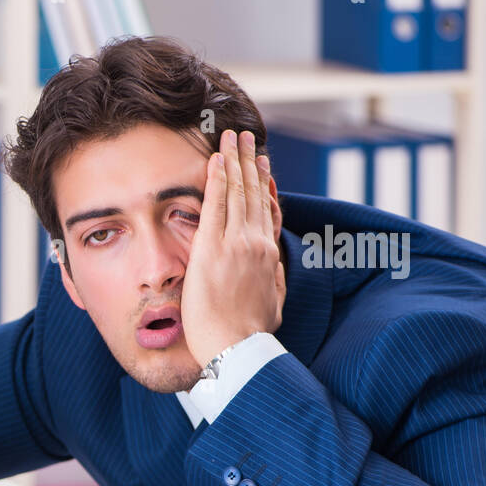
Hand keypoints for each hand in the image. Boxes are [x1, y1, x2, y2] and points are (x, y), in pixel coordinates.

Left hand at [181, 129, 285, 366]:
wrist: (239, 348)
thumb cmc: (252, 334)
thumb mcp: (273, 303)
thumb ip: (272, 281)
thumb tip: (273, 269)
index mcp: (269, 256)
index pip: (267, 211)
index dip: (264, 184)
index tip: (262, 165)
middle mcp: (256, 243)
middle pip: (253, 193)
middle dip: (249, 162)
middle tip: (246, 137)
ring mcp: (236, 244)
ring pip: (236, 192)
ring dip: (233, 160)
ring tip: (231, 137)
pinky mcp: (213, 249)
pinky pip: (215, 205)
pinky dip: (216, 179)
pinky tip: (215, 159)